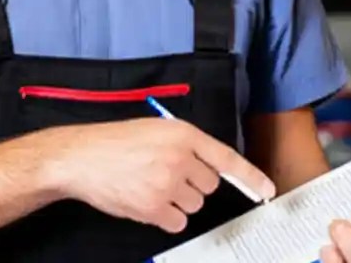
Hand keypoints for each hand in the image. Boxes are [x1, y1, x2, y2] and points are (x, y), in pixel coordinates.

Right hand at [43, 118, 275, 232]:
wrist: (81, 158)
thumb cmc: (117, 143)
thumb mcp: (157, 129)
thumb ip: (186, 145)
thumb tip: (210, 168)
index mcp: (184, 134)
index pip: (227, 158)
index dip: (251, 177)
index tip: (268, 190)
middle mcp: (180, 157)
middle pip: (210, 186)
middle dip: (194, 184)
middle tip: (167, 174)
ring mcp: (167, 183)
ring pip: (194, 205)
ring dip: (178, 200)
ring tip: (151, 184)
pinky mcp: (153, 207)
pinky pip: (177, 222)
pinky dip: (166, 217)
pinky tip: (147, 201)